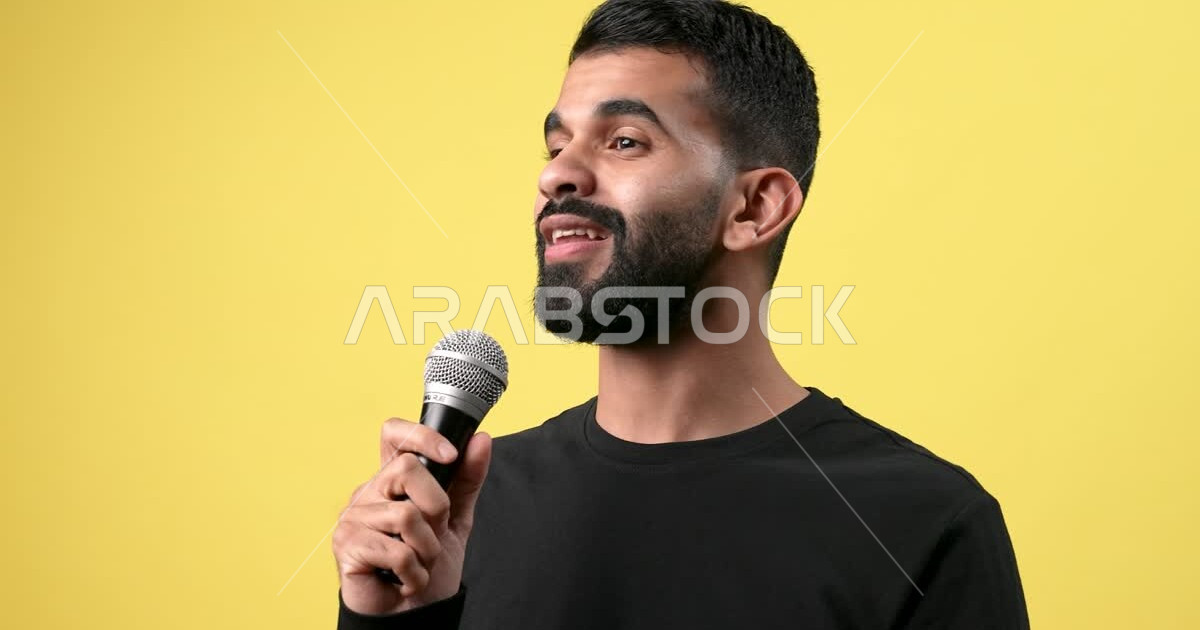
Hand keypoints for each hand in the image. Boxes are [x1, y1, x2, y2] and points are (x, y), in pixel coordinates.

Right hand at [333, 418, 491, 613]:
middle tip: (433, 533)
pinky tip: (406, 580)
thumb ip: (466, 479)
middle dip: (436, 506)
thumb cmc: (428, 566)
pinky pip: (397, 550)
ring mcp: (354, 516)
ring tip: (419, 563)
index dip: (422, 435)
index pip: (395, 434)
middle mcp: (370, 492)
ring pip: (406, 515)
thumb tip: (481, 440)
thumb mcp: (457, 519)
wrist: (413, 614)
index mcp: (393, 480)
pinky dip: (414, 572)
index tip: (450, 455)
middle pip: (406, 468)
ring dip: (427, 549)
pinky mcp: (347, 544)